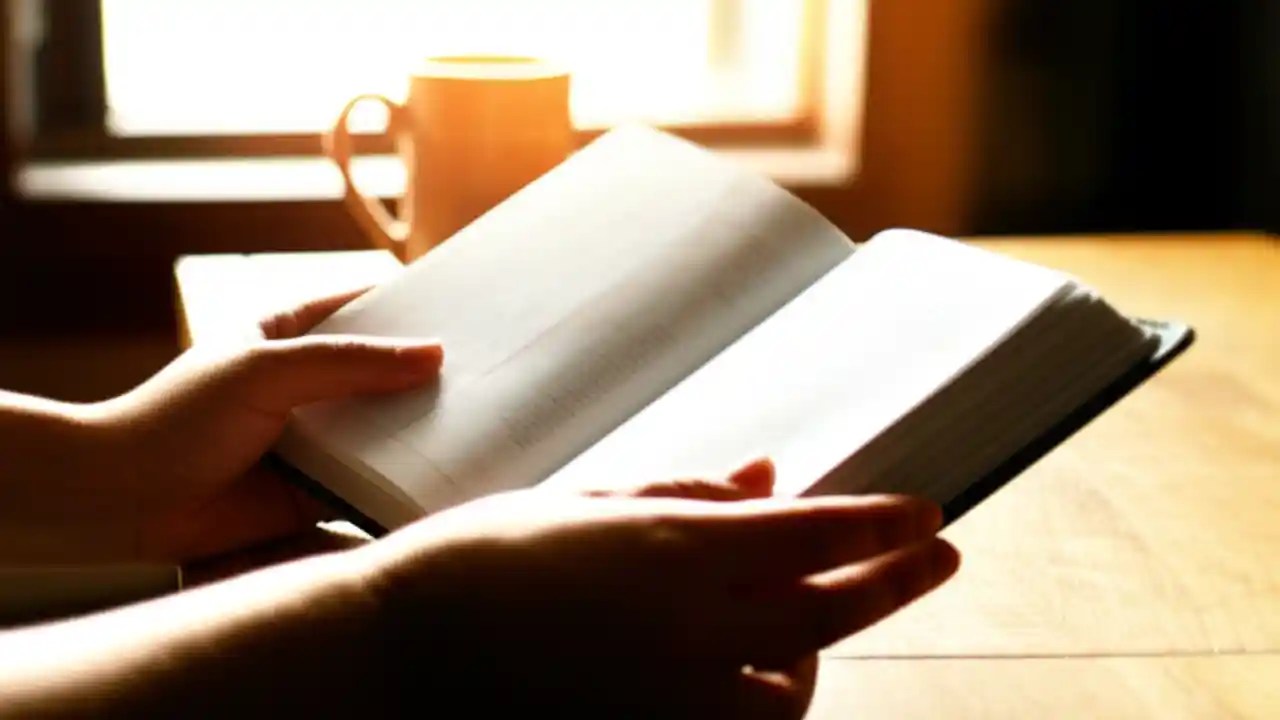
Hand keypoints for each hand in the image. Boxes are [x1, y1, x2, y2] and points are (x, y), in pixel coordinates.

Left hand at [21, 290, 442, 562]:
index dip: (409, 309)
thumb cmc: (179, 419)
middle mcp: (308, 387)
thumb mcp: (267, 370)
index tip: (465, 309)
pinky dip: (401, 482)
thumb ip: (350, 363)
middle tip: (488, 374)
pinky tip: (444, 476)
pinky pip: (371, 483)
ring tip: (483, 424)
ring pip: (383, 431)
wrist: (123, 500)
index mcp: (290, 337)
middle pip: (383, 374)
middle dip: (427, 377)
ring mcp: (315, 441)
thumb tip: (433, 355)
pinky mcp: (317, 492)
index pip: (362, 311)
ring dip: (420, 431)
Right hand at [349, 460, 958, 717]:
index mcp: (671, 549)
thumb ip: (685, 490)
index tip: (927, 513)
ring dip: (819, 653)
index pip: (815, 533)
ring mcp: (675, 700)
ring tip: (822, 619)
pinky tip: (758, 677)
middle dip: (895, 582)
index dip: (882, 524)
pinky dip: (764, 704)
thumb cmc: (479, 563)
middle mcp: (689, 629)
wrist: (396, 660)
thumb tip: (766, 472)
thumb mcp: (586, 504)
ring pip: (792, 687)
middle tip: (938, 559)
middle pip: (830, 609)